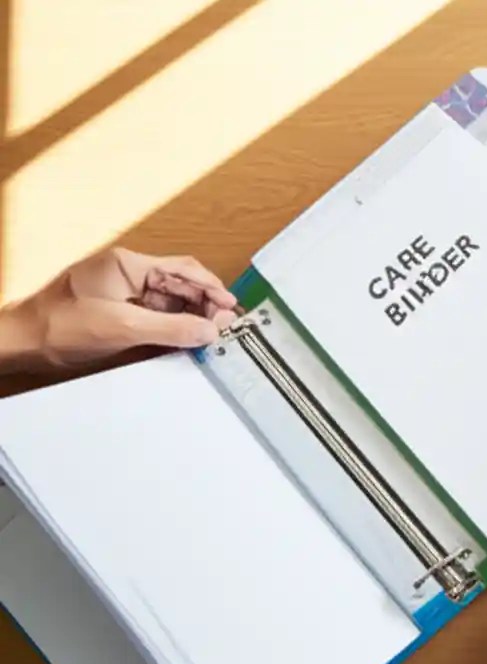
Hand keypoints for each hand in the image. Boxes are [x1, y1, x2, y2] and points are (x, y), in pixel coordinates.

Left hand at [0, 247, 237, 370]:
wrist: (23, 342)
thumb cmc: (61, 326)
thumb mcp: (122, 328)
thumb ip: (170, 329)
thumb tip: (209, 331)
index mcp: (129, 265)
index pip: (183, 269)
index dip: (211, 288)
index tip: (230, 307)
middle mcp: (129, 275)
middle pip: (180, 285)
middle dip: (205, 304)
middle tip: (225, 326)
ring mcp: (124, 295)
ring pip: (170, 302)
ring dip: (192, 317)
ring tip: (212, 335)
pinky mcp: (120, 314)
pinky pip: (157, 317)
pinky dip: (175, 327)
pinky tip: (188, 339)